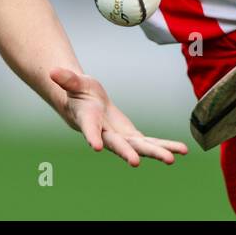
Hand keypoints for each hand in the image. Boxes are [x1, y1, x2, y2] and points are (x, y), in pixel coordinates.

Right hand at [48, 67, 188, 165]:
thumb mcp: (74, 83)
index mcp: (89, 122)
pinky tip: (182, 151)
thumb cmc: (79, 93)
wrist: (88, 106)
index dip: (92, 137)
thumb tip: (52, 71)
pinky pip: (151, 142)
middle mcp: (106, 135)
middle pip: (118, 145)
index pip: (89, 130)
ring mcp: (121, 138)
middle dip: (127, 153)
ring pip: (140, 147)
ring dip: (157, 152)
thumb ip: (67, 79)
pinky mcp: (133, 137)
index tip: (96, 146)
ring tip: (174, 158)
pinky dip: (166, 146)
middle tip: (136, 163)